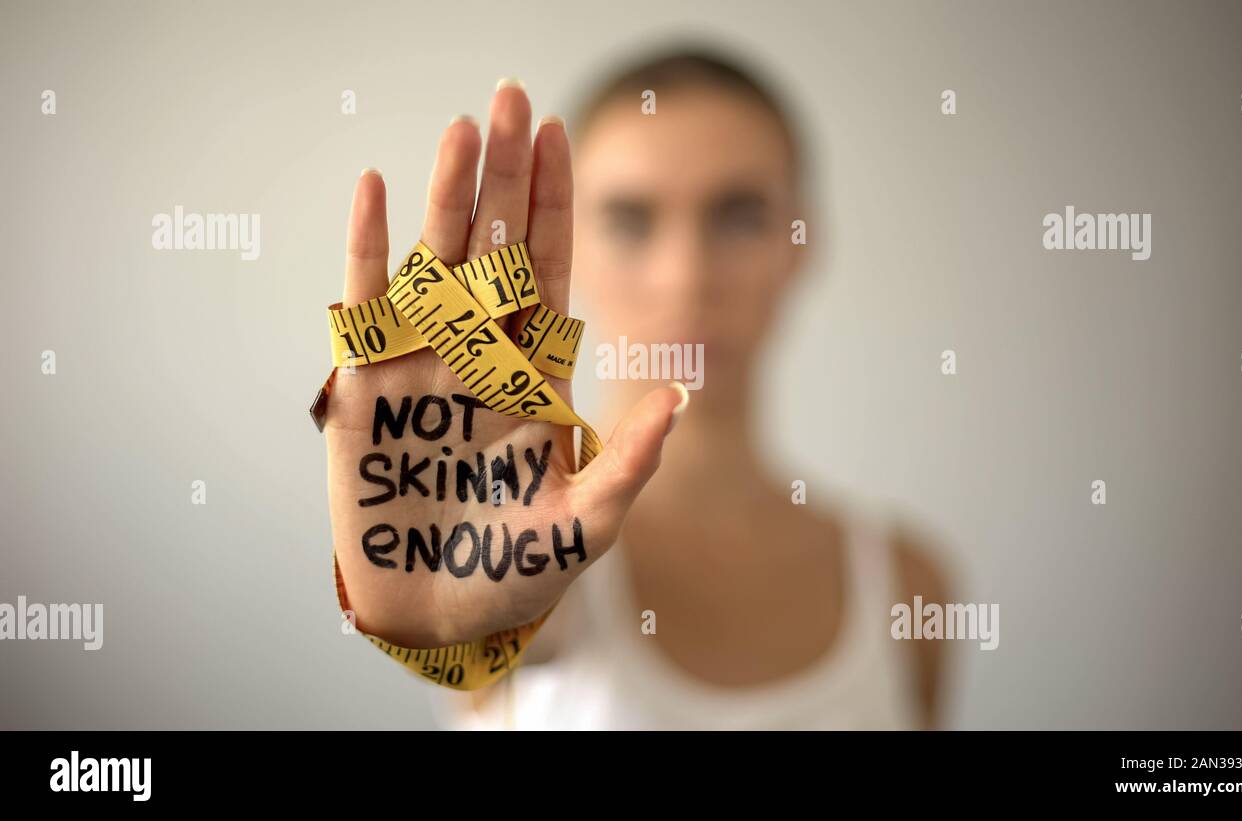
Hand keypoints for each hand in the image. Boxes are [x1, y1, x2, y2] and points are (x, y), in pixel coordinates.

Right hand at [324, 81, 685, 647]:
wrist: (436, 615)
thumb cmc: (514, 573)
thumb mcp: (584, 525)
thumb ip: (627, 463)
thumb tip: (679, 399)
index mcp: (532, 372)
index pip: (546, 270)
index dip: (553, 206)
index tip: (560, 136)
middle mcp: (478, 353)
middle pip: (495, 247)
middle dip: (507, 175)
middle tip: (513, 97)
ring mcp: (422, 364)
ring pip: (436, 261)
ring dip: (449, 195)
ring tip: (464, 128)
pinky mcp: (366, 389)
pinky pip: (368, 305)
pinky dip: (370, 248)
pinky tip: (376, 188)